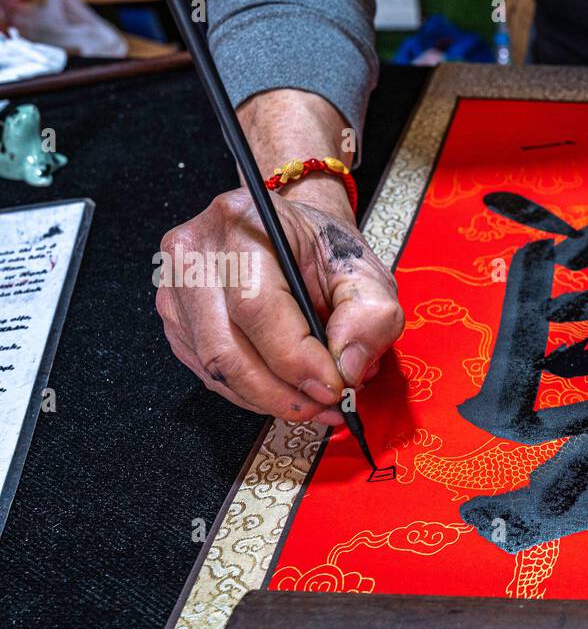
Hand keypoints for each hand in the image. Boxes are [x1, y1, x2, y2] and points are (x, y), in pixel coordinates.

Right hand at [155, 188, 402, 423]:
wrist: (292, 236)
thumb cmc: (322, 249)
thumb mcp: (366, 271)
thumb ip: (369, 315)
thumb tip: (347, 368)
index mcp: (243, 222)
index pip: (256, 307)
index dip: (296, 360)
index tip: (335, 387)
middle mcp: (195, 252)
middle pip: (225, 347)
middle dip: (281, 392)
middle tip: (326, 406)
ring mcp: (176, 288)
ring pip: (215, 369)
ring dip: (269, 398)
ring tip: (314, 401)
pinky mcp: (177, 320)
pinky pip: (209, 375)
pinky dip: (251, 394)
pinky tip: (285, 390)